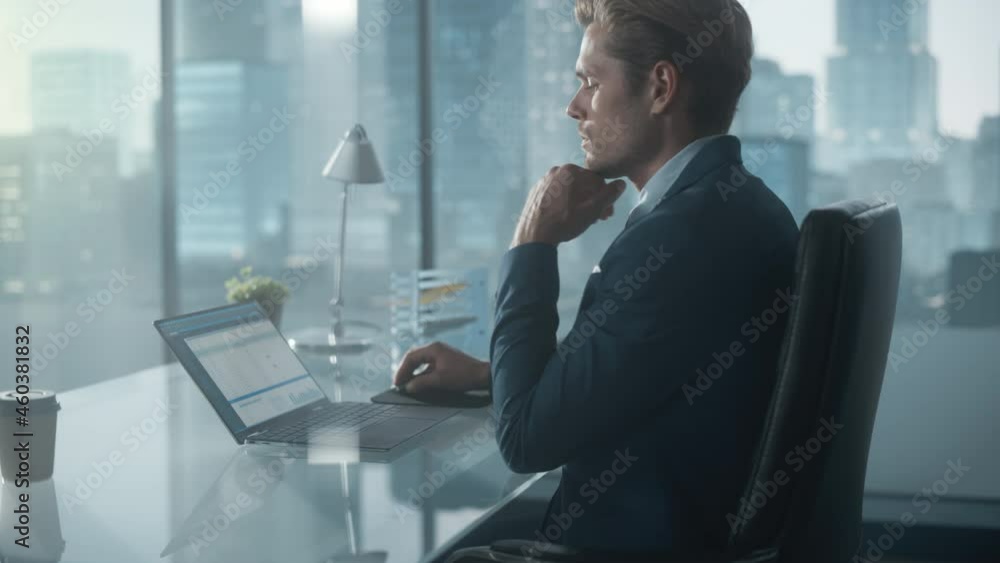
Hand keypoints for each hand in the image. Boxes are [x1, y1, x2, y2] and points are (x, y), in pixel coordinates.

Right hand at [392, 341, 489, 392]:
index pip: (411, 357)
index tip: (397, 383)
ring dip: (414, 373)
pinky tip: (420, 383)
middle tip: (400, 384)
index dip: (402, 371)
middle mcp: (436, 348)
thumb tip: (408, 387)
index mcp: (433, 349)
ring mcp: (441, 354)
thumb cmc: (463, 375)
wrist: (483, 375)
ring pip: (421, 362)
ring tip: (408, 385)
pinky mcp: (446, 361)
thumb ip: (421, 383)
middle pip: (415, 357)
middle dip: (406, 371)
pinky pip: (429, 366)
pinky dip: (423, 374)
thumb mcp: (439, 380)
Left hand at [511, 164, 626, 247]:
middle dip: (593, 201)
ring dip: (581, 203)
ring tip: (584, 220)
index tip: (608, 214)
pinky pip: (557, 195)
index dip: (606, 198)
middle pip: (583, 185)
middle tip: (599, 219)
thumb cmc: (564, 222)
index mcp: (570, 171)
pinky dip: (566, 204)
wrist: (533, 236)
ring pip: (570, 190)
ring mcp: (544, 181)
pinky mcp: (536, 192)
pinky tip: (567, 218)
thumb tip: (621, 184)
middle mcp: (556, 171)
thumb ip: (609, 195)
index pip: (597, 181)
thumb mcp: (592, 210)